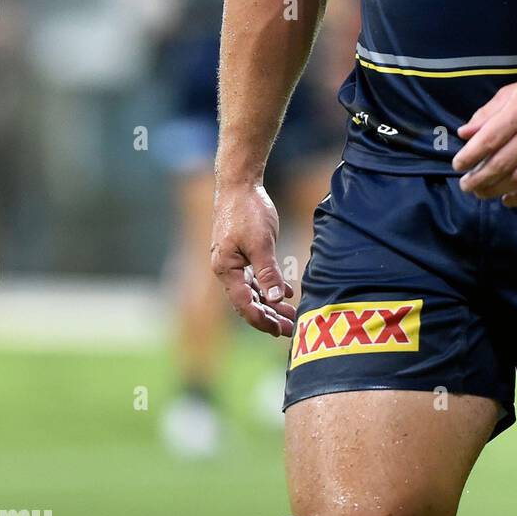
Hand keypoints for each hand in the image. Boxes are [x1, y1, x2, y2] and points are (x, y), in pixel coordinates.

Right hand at [211, 182, 295, 335]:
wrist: (239, 184)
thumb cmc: (247, 211)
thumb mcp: (261, 242)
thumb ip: (268, 272)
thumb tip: (275, 299)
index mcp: (226, 269)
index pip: (243, 304)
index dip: (261, 320)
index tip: (280, 331)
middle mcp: (227, 269)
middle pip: (248, 301)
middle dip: (269, 317)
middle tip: (290, 330)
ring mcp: (233, 261)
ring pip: (253, 290)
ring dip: (271, 303)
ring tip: (290, 316)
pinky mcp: (242, 252)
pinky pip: (255, 277)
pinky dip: (269, 286)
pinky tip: (286, 294)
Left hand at [452, 62, 516, 206]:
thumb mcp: (511, 93)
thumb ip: (487, 114)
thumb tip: (464, 134)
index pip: (490, 139)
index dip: (470, 156)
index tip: (457, 165)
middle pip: (502, 164)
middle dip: (479, 179)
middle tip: (466, 185)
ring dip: (496, 190)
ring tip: (481, 193)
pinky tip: (508, 200)